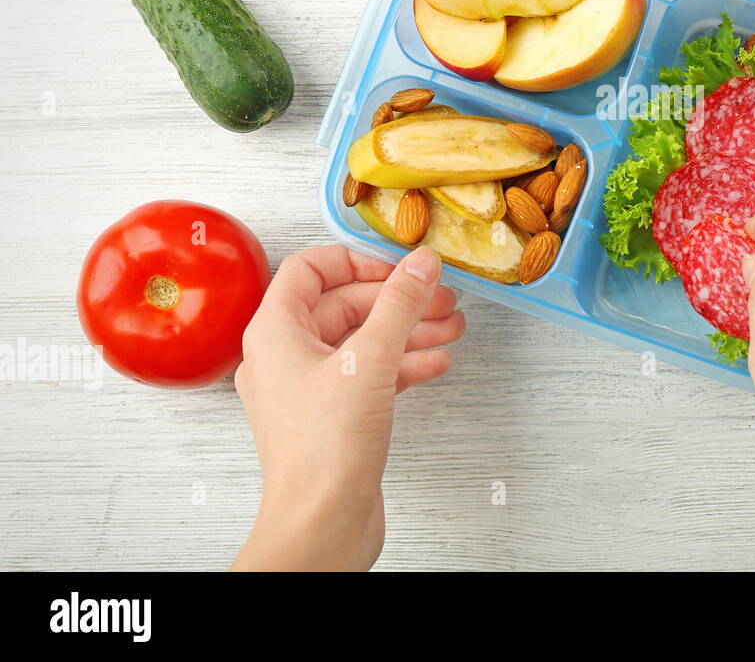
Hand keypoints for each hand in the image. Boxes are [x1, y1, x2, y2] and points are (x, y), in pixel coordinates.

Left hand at [231, 245, 462, 570]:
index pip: (310, 269)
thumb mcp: (370, 359)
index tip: (400, 266)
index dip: (357, 260)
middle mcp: (285, 357)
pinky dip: (402, 364)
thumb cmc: (323, 450)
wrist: (321, 524)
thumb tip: (420, 264)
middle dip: (396, 299)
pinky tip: (434, 363)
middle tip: (439, 296)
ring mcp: (308, 389)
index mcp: (275, 332)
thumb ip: (400, 304)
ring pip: (361, 341)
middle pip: (342, 304)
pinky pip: (368, 375)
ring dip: (407, 330)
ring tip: (451, 326)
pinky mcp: (332, 417)